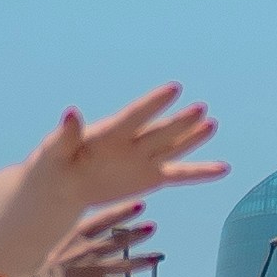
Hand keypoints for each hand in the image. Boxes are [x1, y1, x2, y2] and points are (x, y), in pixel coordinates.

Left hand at [15, 87, 224, 244]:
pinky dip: (200, 172)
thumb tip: (70, 112)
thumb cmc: (53, 165)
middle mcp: (132, 143)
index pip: (134, 116)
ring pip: (174, 147)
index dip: (153, 104)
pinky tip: (223, 168)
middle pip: (159, 131)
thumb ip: (65, 135)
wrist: (61, 187)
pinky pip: (180, 175)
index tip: (173, 89)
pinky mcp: (151, 177)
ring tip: (211, 124)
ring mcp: (144, 159)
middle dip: (179, 122)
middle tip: (201, 108)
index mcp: (109, 133)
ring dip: (193, 138)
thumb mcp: (53, 152)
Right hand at [28, 207, 157, 276]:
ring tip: (156, 258)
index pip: (105, 219)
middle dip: (136, 234)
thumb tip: (36, 219)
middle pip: (118, 240)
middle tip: (153, 227)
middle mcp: (89, 249)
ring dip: (141, 261)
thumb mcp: (37, 239)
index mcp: (76, 235)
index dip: (123, 212)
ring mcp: (94, 269)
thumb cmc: (26, 261)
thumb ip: (46, 231)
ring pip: (124, 264)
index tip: (140, 205)